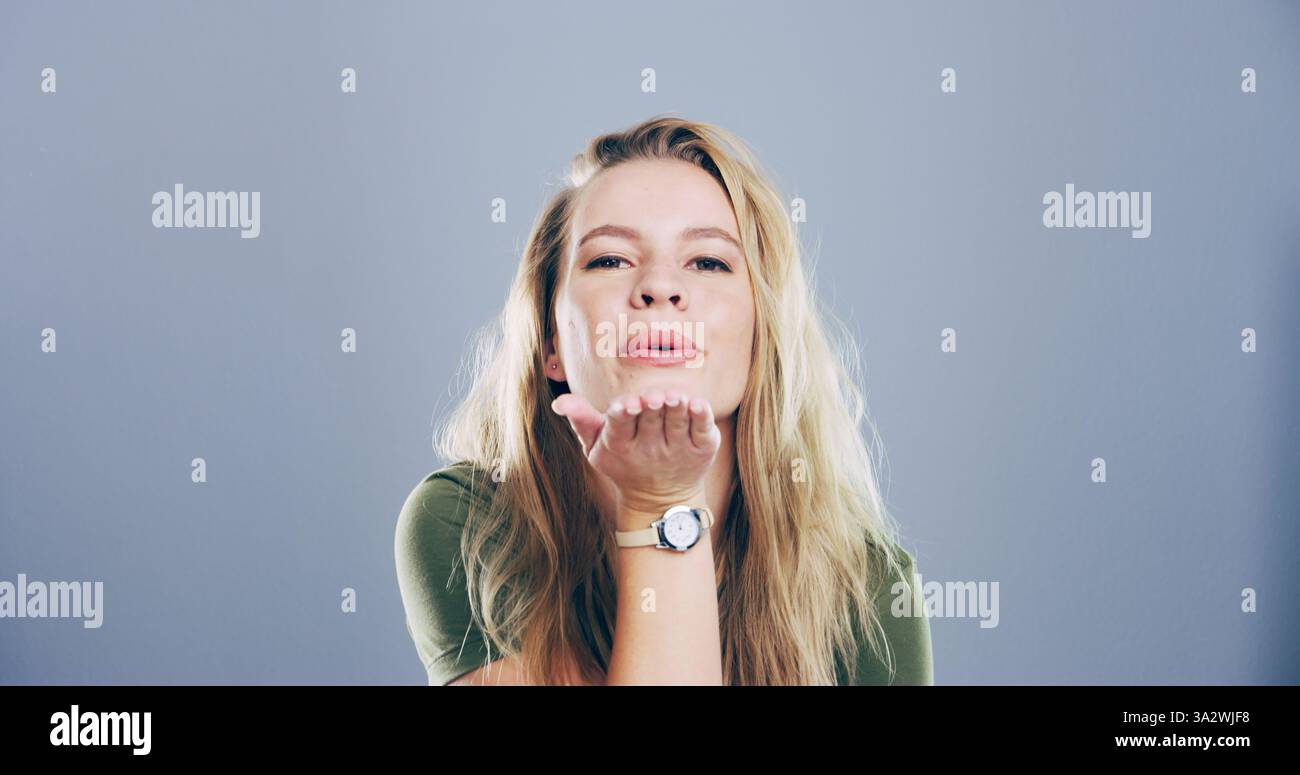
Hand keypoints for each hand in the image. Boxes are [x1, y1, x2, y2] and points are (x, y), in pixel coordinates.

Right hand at [551, 388, 720, 522]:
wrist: (659, 499)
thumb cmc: (623, 461)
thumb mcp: (596, 445)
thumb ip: (580, 420)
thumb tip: (559, 402)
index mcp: (620, 444)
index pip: (620, 424)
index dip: (624, 412)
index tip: (628, 403)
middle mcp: (649, 448)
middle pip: (650, 419)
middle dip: (651, 405)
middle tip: (653, 397)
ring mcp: (677, 449)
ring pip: (677, 423)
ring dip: (676, 408)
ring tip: (675, 397)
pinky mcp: (701, 449)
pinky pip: (703, 431)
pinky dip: (702, 417)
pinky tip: (698, 404)